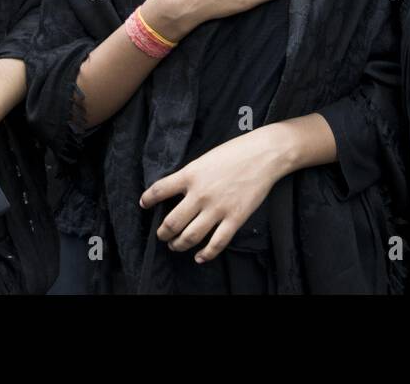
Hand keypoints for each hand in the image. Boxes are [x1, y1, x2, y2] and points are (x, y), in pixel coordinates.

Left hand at [140, 126, 290, 262]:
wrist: (264, 154)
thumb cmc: (235, 152)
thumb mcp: (205, 159)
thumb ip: (191, 175)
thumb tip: (177, 190)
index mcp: (191, 174)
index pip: (160, 190)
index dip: (148, 199)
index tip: (144, 204)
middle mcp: (200, 194)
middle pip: (172, 222)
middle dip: (163, 233)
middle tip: (162, 235)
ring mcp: (217, 208)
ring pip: (190, 237)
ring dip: (179, 244)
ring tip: (175, 245)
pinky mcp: (235, 218)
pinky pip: (216, 244)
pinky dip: (205, 254)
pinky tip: (199, 257)